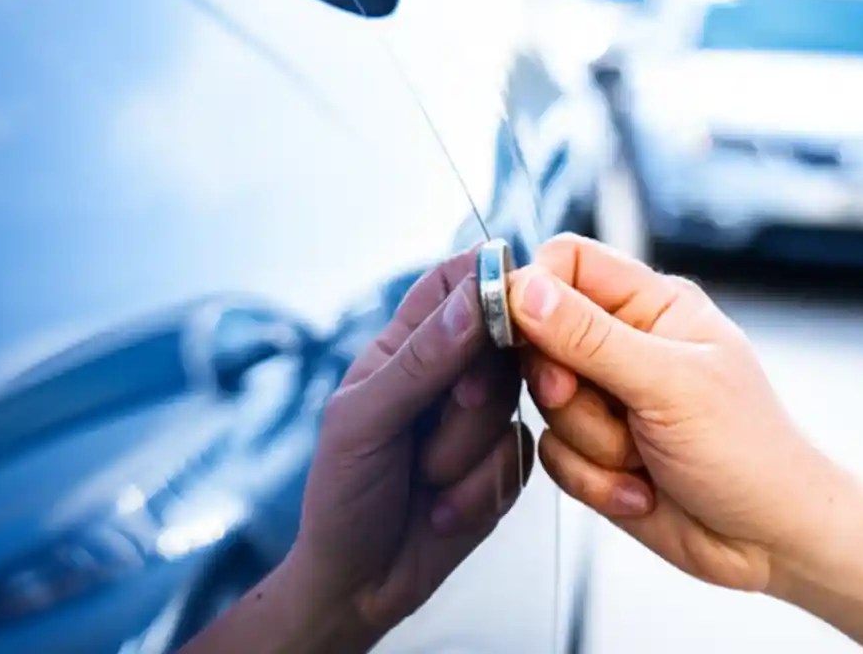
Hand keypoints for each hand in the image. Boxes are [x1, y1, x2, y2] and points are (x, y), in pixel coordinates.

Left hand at [286, 248, 532, 650]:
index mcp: (404, 346)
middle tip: (456, 407)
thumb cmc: (340, 496)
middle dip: (479, 386)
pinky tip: (445, 507)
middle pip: (502, 340)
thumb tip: (474, 300)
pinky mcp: (502, 462)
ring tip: (427, 477)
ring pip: (515, 401)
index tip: (507, 302)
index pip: (454, 281)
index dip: (487, 278)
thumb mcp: (363, 422)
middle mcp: (447, 373)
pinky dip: (481, 487)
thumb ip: (420, 362)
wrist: (358, 584)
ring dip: (468, 449)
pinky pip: (521, 455)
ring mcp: (479, 418)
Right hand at [508, 234, 855, 592]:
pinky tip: (641, 487)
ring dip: (591, 443)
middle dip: (566, 388)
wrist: (771, 540)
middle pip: (541, 339)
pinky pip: (553, 455)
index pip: (566, 263)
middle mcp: (625, 346)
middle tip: (607, 406)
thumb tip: (526, 291)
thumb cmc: (751, 451)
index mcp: (652, 306)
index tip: (523, 331)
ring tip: (645, 455)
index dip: (533, 290)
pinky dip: (594, 481)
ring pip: (545, 406)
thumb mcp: (670, 385)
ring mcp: (608, 400)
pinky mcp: (596, 451)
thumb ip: (591, 338)